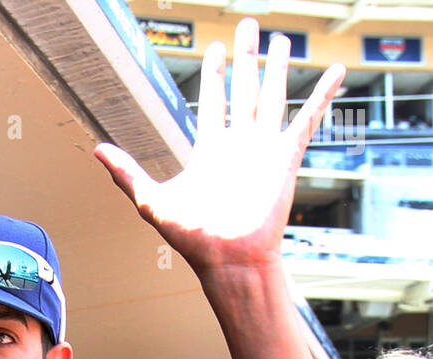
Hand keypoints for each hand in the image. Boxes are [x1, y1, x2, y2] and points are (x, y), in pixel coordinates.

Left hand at [94, 19, 344, 276]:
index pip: (213, 101)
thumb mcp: (151, 202)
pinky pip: (307, 119)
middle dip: (246, 58)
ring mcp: (264, 150)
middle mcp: (238, 145)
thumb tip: (97, 150)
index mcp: (210, 151)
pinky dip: (323, 94)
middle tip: (248, 25)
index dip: (215, 74)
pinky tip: (336, 70)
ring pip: (273, 97)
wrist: (229, 259)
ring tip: (281, 40)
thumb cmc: (194, 240)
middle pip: (244, 89)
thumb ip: (127, 174)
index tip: (216, 48)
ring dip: (278, 68)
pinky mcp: (286, 158)